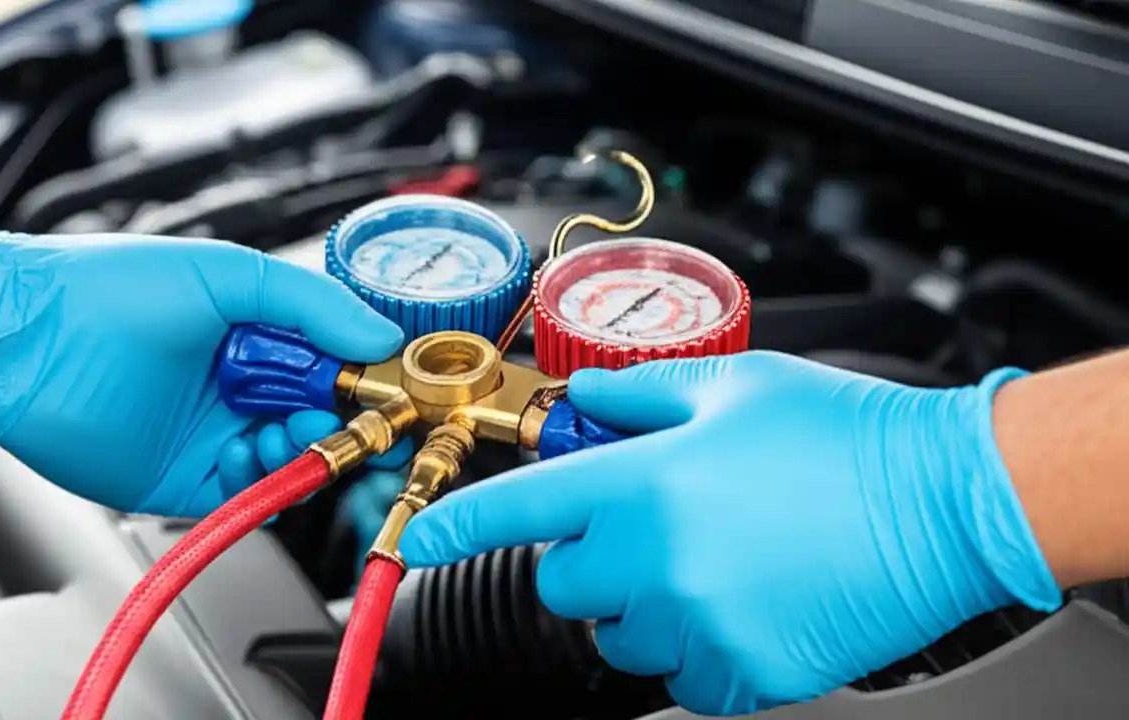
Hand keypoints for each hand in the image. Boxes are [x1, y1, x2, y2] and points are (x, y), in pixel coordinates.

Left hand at [0, 218, 409, 515]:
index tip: (398, 390)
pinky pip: (248, 497)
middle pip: (325, 417)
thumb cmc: (105, 290)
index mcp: (255, 330)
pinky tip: (248, 457)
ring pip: (294, 460)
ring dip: (308, 452)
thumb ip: (311, 303)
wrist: (18, 341)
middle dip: (351, 425)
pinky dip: (263, 486)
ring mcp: (214, 432)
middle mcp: (240, 382)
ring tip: (290, 433)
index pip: (336, 361)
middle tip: (369, 428)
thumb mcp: (225, 272)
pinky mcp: (186, 479)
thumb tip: (381, 335)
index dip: (372, 378)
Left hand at [399, 351, 1060, 714]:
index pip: (516, 511)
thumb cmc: (841, 433)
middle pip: (563, 584)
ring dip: (641, 604)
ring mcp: (698, 627)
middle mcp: (656, 562)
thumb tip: (584, 402)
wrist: (943, 501)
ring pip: (617, 635)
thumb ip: (638, 395)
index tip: (417, 542)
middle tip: (648, 524)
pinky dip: (694, 642)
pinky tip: (744, 595)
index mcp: (643, 483)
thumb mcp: (731, 385)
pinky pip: (680, 673)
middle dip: (588, 556)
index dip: (455, 526)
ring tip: (711, 560)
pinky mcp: (741, 675)